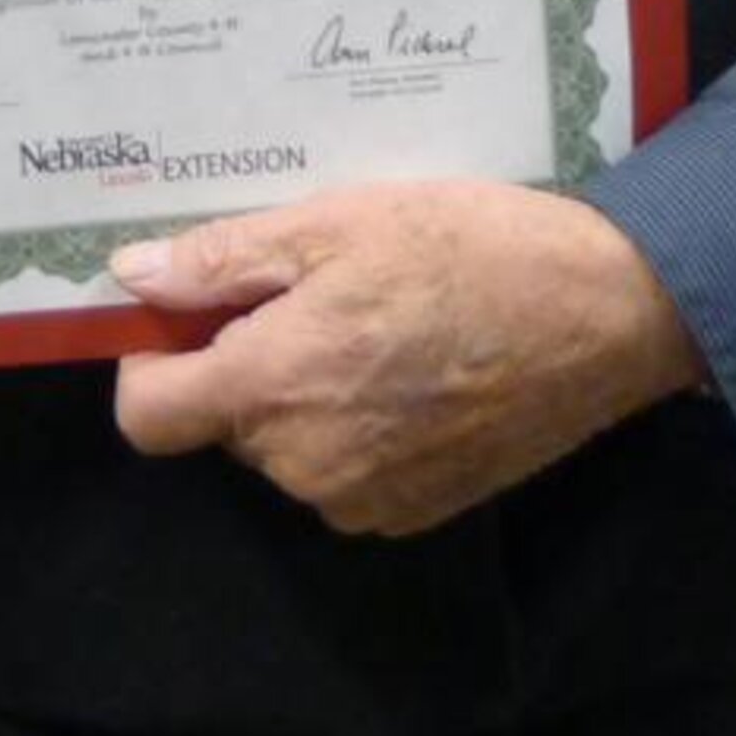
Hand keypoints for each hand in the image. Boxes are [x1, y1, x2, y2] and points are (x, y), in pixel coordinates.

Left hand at [107, 179, 704, 536]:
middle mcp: (306, 468)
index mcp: (271, 392)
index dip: (149, 359)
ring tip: (370, 314)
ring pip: (284, 444)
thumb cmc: (462, 249)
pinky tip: (408, 359)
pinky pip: (343, 468)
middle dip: (242, 356)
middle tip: (308, 286)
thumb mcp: (331, 225)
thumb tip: (131, 276)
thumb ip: (222, 261)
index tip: (188, 311)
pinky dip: (354, 420)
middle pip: (222, 420)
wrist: (604, 312)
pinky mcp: (418, 510)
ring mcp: (365, 500)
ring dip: (301, 388)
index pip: (147, 416)